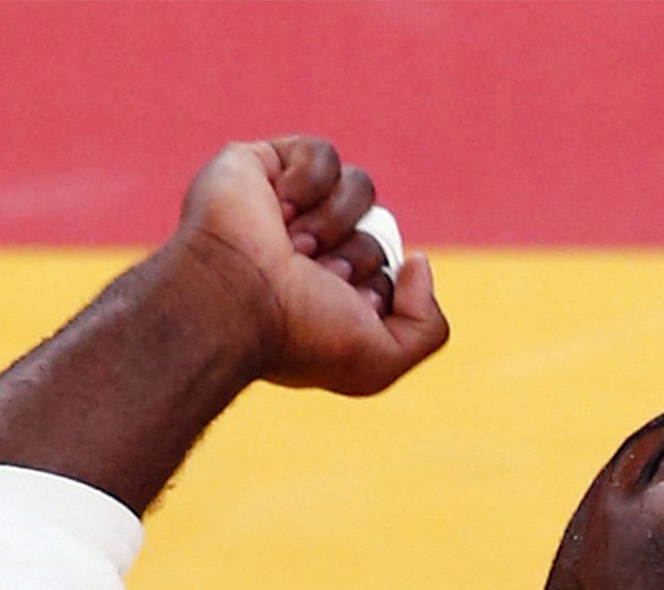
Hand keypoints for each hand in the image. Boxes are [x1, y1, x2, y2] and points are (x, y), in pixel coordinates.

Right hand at [174, 137, 448, 394]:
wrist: (234, 298)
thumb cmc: (300, 334)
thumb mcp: (381, 361)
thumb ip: (428, 327)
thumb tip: (418, 260)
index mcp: (334, 293)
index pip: (393, 271)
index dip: (377, 287)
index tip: (341, 305)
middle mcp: (312, 250)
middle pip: (380, 230)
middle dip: (356, 255)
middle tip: (313, 272)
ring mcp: (287, 207)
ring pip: (361, 187)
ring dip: (334, 221)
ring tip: (293, 244)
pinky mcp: (261, 166)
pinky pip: (323, 153)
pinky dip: (310, 182)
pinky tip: (279, 207)